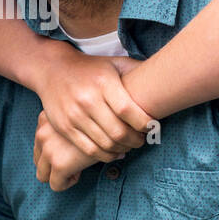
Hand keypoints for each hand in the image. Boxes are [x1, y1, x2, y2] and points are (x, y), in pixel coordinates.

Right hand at [33, 52, 151, 160]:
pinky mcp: (64, 127)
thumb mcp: (113, 63)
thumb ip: (137, 69)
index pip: (129, 111)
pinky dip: (106, 156)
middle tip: (142, 140)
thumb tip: (165, 74)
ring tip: (129, 146)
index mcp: (103, 83)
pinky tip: (115, 152)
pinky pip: (89, 149)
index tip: (152, 127)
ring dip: (122, 150)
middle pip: (118, 132)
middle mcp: (87, 100)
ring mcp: (74, 115)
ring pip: (105, 144)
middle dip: (136, 141)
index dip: (144, 124)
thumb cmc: (90, 68)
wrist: (53, 70)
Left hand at [34, 111, 97, 191]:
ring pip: (42, 175)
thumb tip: (67, 141)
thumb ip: (67, 126)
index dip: (53, 149)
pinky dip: (67, 183)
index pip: (38, 141)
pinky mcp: (59, 164)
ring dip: (57, 175)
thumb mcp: (78, 115)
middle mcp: (42, 132)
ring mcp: (48, 149)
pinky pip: (55, 185)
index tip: (70, 149)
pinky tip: (80, 173)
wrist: (114, 126)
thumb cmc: (101, 119)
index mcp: (45, 118)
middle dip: (52, 164)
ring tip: (76, 168)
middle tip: (72, 162)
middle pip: (37, 158)